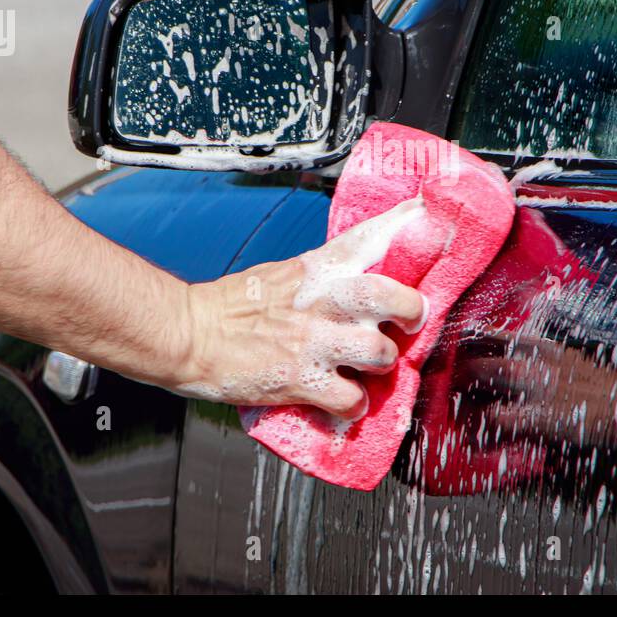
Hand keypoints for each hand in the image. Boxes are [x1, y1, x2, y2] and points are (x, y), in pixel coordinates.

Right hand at [178, 200, 427, 418]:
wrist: (187, 335)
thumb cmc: (230, 307)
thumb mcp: (284, 275)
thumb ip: (323, 274)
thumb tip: (357, 276)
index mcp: (317, 269)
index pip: (371, 236)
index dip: (408, 222)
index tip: (428, 211)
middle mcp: (322, 300)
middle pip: (393, 297)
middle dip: (411, 312)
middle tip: (408, 323)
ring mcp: (313, 341)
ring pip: (381, 353)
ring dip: (379, 365)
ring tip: (366, 367)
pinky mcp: (301, 380)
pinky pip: (353, 399)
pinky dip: (353, 405)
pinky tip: (344, 399)